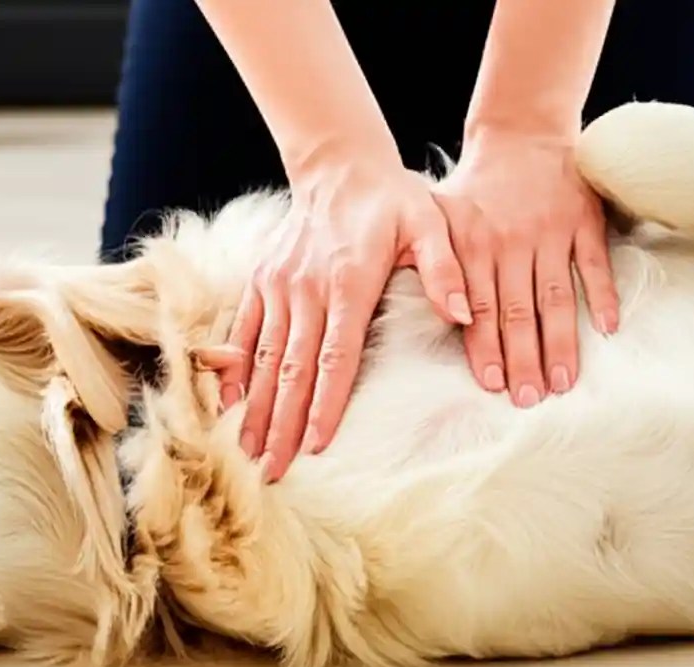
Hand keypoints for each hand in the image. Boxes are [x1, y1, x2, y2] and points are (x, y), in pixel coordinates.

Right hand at [218, 150, 469, 481]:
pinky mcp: (261, 281)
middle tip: (273, 471)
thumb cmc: (393, 202)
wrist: (339, 167)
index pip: (336, 357)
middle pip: (293, 370)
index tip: (316, 446)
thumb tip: (463, 313)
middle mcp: (306, 290)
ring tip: (249, 452)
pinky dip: (235, 370)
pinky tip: (230, 405)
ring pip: (265, 359)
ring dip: (256, 408)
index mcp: (349, 283)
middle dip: (283, 424)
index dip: (325, 404)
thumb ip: (445, 268)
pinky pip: (244, 332)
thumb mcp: (430, 223)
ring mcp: (278, 286)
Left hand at [432, 129, 618, 407]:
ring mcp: (551, 232)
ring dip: (560, 342)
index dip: (485, 347)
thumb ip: (431, 263)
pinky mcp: (584, 220)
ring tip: (562, 383)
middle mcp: (511, 243)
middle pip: (517, 311)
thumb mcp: (438, 216)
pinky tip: (609, 329)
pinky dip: (603, 294)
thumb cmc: (474, 188)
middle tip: (528, 400)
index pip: (477, 307)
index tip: (492, 385)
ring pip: (555, 296)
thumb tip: (432, 314)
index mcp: (472, 246)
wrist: (521, 135)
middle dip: (522, 359)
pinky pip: (595, 263)